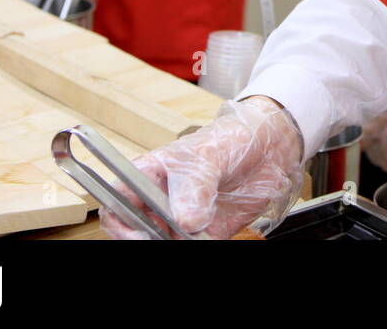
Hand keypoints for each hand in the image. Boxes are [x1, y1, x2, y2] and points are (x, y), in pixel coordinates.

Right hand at [99, 96, 304, 239]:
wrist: (269, 147)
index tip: (139, 232)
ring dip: (174, 242)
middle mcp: (160, 201)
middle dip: (146, 238)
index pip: (117, 202)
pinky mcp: (206, 233)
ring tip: (197, 235)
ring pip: (164, 242)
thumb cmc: (229, 138)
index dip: (120, 221)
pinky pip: (194, 248)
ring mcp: (181, 219)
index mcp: (148, 174)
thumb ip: (196, 186)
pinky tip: (207, 237)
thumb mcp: (209, 155)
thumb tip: (185, 219)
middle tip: (171, 237)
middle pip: (137, 230)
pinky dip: (197, 247)